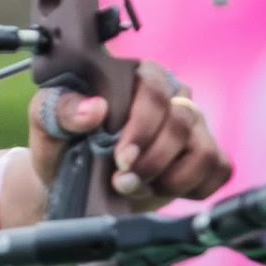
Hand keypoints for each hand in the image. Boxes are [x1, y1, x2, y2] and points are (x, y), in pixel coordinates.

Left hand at [27, 60, 231, 211]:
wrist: (69, 182)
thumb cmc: (62, 144)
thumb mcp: (47, 123)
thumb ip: (62, 109)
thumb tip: (95, 108)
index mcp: (137, 76)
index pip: (155, 90)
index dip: (142, 127)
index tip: (121, 158)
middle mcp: (172, 97)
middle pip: (181, 123)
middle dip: (151, 161)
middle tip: (122, 181)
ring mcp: (193, 127)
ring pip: (203, 152)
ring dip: (170, 179)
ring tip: (136, 188)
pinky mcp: (204, 156)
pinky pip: (219, 171)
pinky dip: (192, 187)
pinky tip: (160, 189)